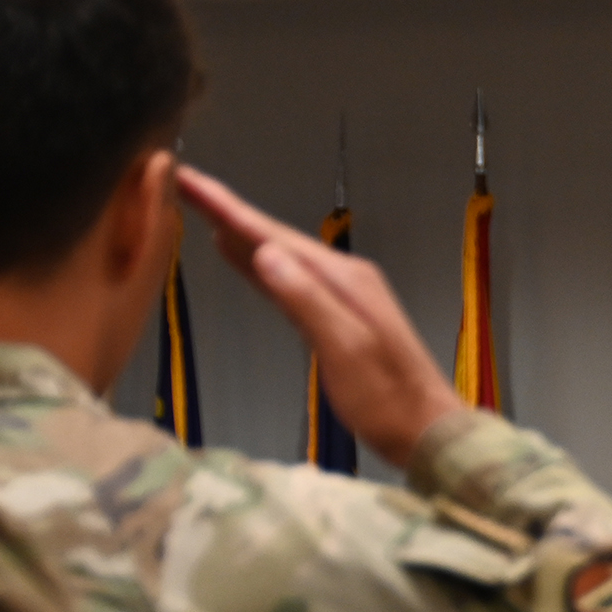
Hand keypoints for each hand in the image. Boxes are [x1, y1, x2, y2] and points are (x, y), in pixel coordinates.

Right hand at [176, 166, 460, 467]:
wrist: (429, 431)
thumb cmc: (388, 400)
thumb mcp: (345, 349)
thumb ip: (306, 301)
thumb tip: (266, 254)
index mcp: (344, 278)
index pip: (273, 235)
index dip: (227, 208)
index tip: (188, 180)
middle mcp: (344, 277)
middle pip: (275, 237)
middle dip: (228, 211)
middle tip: (183, 184)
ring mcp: (343, 296)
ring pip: (281, 256)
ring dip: (242, 234)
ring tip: (203, 211)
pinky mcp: (339, 317)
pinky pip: (291, 280)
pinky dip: (263, 266)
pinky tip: (245, 259)